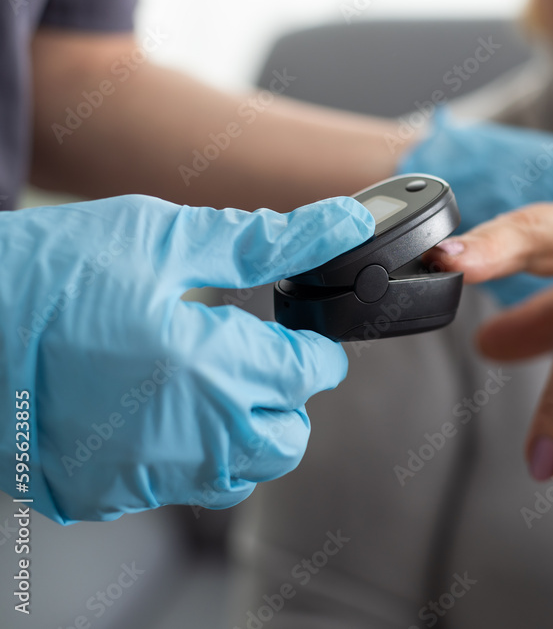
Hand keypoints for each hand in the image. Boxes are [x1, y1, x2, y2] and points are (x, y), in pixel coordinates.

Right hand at [0, 195, 373, 522]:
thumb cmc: (46, 276)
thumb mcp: (162, 238)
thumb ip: (263, 242)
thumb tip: (340, 224)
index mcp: (214, 367)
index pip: (313, 372)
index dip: (310, 344)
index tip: (289, 330)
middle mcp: (192, 436)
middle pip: (288, 434)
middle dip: (284, 394)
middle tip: (247, 354)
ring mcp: (148, 473)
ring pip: (240, 471)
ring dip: (241, 430)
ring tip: (201, 380)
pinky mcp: (108, 493)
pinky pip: (180, 486)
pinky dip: (186, 453)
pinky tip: (152, 409)